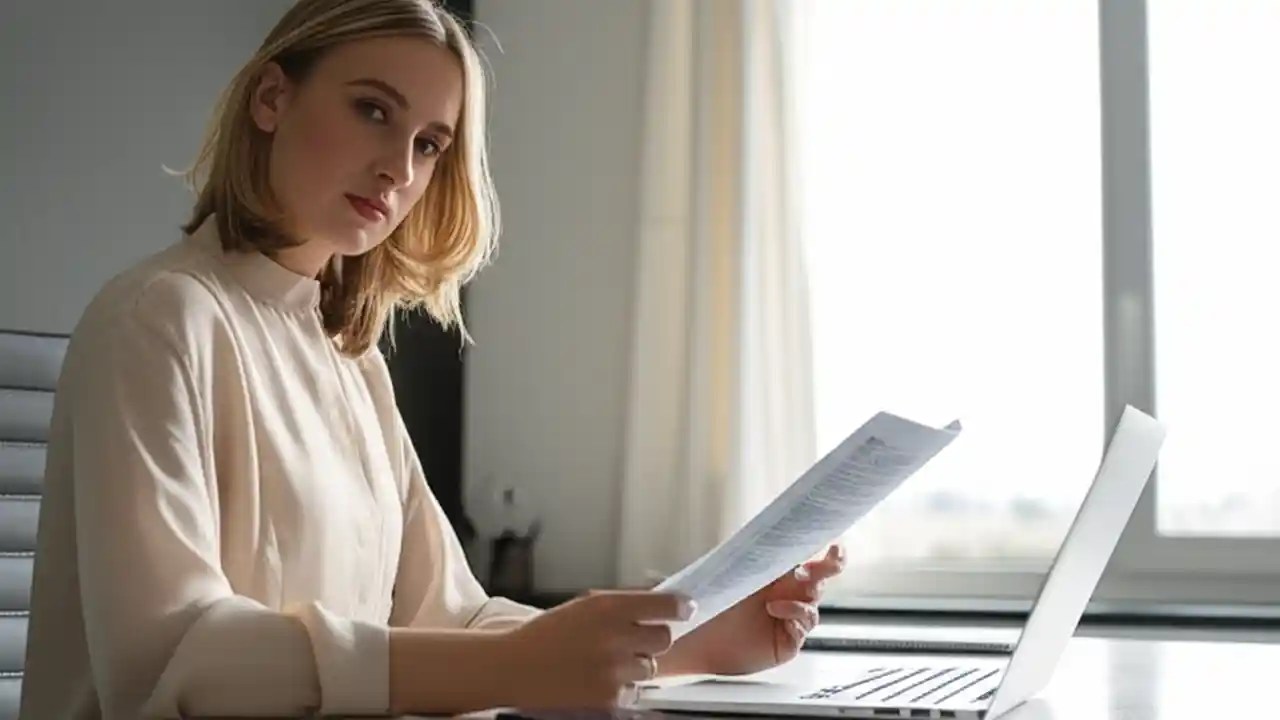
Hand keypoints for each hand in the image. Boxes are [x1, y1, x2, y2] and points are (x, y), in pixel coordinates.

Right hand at [503, 590, 695, 707]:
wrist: (515, 668)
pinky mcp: (610, 697)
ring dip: (635, 665)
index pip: (666, 605)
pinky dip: (622, 687)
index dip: (680, 607)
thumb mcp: (584, 605)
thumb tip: (663, 601)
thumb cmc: (548, 635)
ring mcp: (614, 669)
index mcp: (608, 606)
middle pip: (664, 638)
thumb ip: (622, 604)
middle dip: (653, 638)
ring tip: (605, 662)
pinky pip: (634, 690)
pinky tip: (597, 680)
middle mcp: (615, 636)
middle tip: (633, 640)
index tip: (686, 609)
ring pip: (650, 667)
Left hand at [665, 544, 845, 675]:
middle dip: (828, 568)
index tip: (832, 545)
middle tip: (816, 564)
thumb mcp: (734, 574)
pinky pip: (802, 629)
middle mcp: (791, 596)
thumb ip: (755, 559)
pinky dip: (793, 619)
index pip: (811, 560)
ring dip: (798, 603)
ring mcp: (791, 619)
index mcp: (781, 576)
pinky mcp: (788, 642)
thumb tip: (769, 535)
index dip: (829, 554)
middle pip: (822, 580)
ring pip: (812, 608)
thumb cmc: (714, 603)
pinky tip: (777, 616)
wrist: (700, 637)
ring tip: (771, 604)